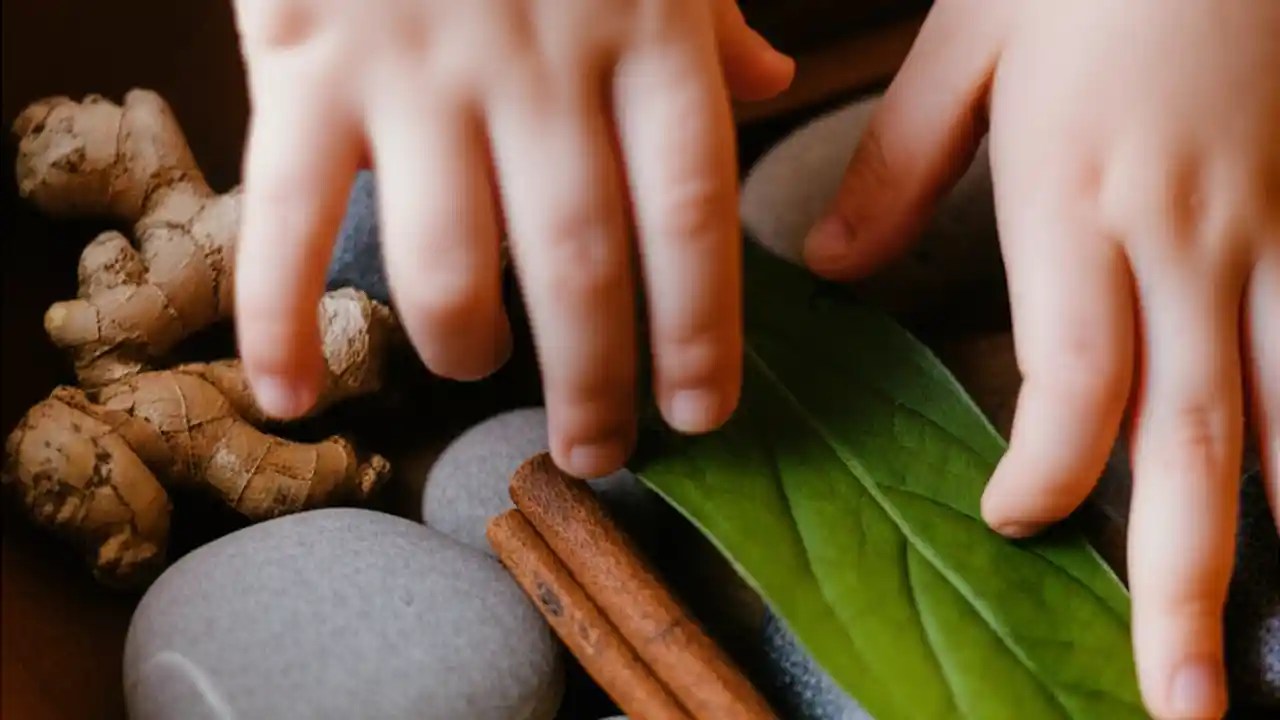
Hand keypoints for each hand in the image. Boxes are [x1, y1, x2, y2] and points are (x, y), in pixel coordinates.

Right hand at [229, 0, 793, 477]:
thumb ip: (708, 16)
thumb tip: (768, 85)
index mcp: (644, 32)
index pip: (689, 214)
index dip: (700, 332)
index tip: (700, 416)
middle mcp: (540, 66)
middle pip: (579, 265)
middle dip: (594, 382)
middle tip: (602, 453)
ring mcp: (418, 71)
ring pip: (445, 264)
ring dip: (465, 349)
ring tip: (481, 373)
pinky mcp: (305, 66)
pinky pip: (287, 217)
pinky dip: (280, 317)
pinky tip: (287, 394)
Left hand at [802, 1, 1277, 716]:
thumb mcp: (963, 44)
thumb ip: (895, 167)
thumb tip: (830, 265)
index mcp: (1075, 204)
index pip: (1070, 381)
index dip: (1048, 471)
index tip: (1014, 521)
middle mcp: (1181, 243)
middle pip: (1188, 437)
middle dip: (1186, 578)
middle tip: (1181, 699)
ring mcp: (1268, 235)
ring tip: (1274, 648)